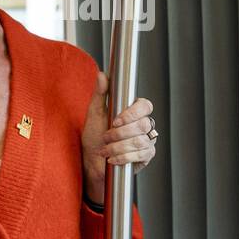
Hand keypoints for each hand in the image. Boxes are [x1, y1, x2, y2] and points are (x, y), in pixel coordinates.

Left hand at [81, 70, 157, 202]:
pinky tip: (112, 159)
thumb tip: (102, 74)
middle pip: (142, 124)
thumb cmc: (93, 138)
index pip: (145, 105)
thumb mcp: (94, 114)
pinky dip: (123, 157)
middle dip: (120, 133)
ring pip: (140, 140)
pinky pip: (141, 154)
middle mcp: (144, 125)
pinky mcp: (146, 156)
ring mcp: (147, 141)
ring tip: (105, 150)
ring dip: (118, 147)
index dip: (132, 113)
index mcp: (134, 112)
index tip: (115, 121)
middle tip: (105, 137)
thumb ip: (100, 94)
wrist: (91, 163)